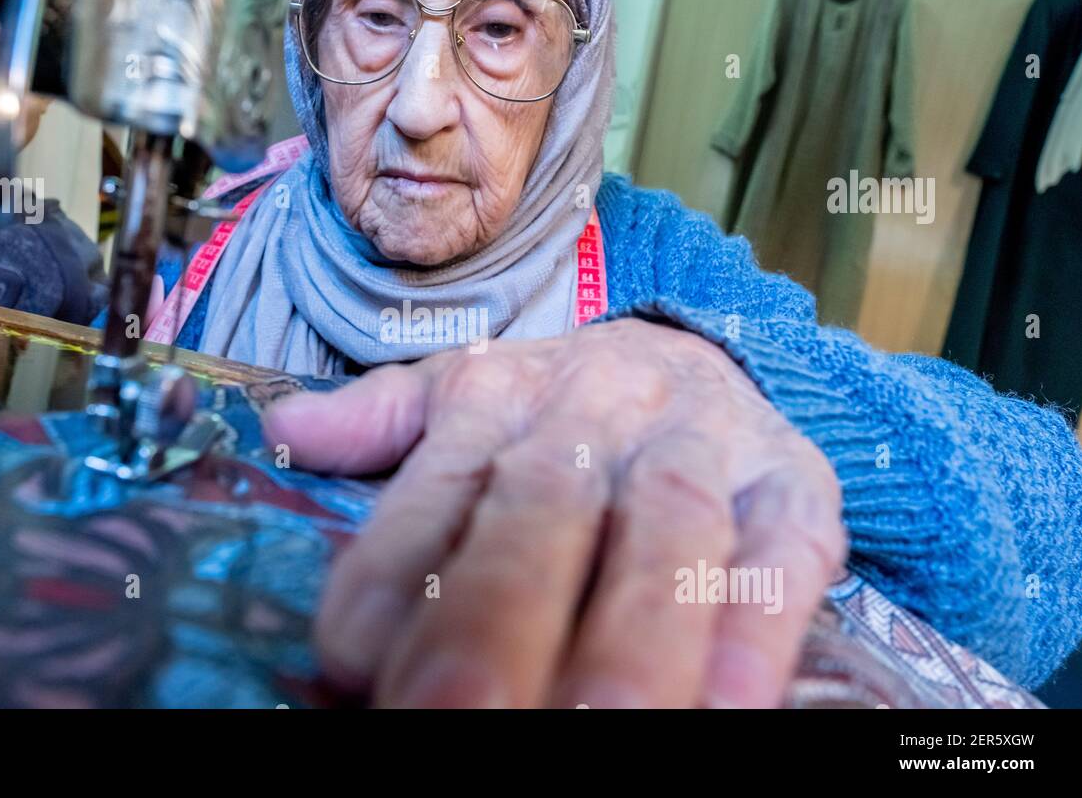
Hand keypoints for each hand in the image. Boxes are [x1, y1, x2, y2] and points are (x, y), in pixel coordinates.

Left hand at [262, 318, 846, 707]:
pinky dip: (753, 630)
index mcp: (503, 395)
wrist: (699, 354)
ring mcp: (702, 448)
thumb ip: (382, 418)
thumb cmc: (561, 401)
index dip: (393, 568)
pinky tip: (724, 705)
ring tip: (587, 726)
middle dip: (495, 618)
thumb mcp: (466, 388)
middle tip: (449, 715)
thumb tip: (289, 429)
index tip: (350, 656)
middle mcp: (600, 411)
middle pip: (542, 512)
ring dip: (627, 639)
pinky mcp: (792, 490)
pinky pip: (779, 555)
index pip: (438, 484)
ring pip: (663, 533)